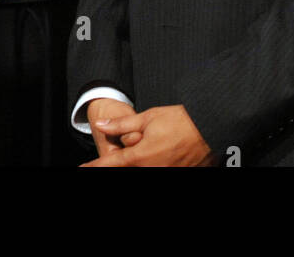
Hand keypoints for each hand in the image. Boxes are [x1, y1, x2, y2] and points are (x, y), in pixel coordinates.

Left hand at [82, 104, 212, 166]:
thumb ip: (122, 125)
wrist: (211, 128)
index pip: (111, 164)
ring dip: (135, 164)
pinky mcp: (179, 175)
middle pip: (127, 170)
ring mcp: (167, 174)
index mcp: (142, 156)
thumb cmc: (180, 120)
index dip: (95, 166)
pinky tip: (155, 156)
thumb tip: (100, 125)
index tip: (82, 169)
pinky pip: (160, 172)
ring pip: (142, 172)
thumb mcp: (148, 118)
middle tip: (112, 156)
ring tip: (147, 147)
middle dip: (117, 163)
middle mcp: (153, 170)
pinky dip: (152, 165)